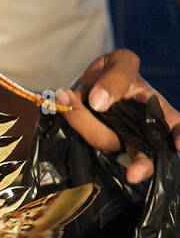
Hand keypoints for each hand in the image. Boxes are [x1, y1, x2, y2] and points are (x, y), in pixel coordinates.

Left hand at [56, 49, 179, 182]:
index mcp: (156, 111)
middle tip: (134, 174)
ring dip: (85, 120)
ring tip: (69, 93)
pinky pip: (83, 139)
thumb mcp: (121, 63)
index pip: (175, 126)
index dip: (179, 135)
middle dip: (142, 165)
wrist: (87, 81)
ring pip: (105, 141)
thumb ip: (117, 77)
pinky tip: (67, 107)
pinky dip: (75, 122)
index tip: (179, 145)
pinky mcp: (92, 142)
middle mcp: (138, 132)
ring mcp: (115, 140)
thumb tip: (100, 101)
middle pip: (145, 155)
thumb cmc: (115, 73)